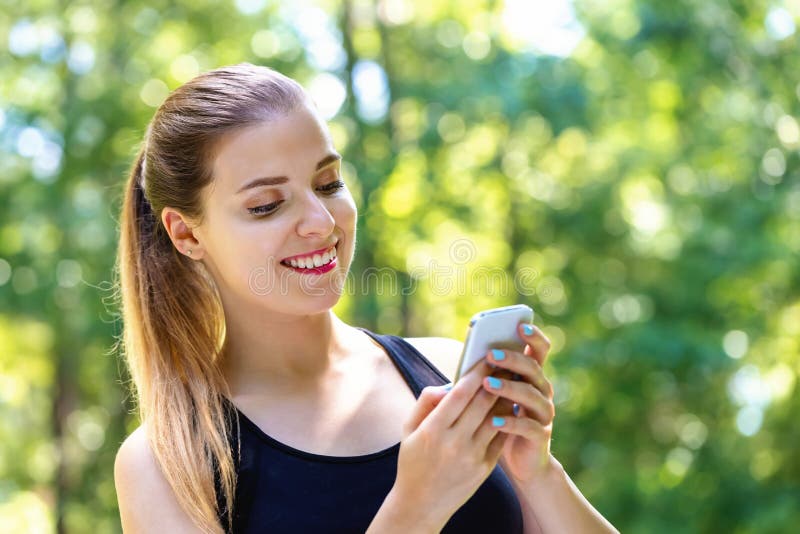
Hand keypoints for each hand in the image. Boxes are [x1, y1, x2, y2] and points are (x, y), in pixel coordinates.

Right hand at [390, 360, 509, 529]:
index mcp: (433, 429)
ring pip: (496, 418)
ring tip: (512, 380)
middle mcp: (455, 442)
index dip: (476, 372)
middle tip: (506, 362)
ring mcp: (472, 456)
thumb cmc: (413, 460)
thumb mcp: (408, 429)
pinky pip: (500, 437)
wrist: (421, 503)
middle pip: (483, 402)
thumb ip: (425, 401)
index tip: (486, 357)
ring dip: (506, 397)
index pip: (460, 393)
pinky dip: (506, 419)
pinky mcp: (485, 468)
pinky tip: (510, 405)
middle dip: (496, 379)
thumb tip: (448, 384)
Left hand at [480, 323, 554, 484]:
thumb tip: (464, 362)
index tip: (520, 326)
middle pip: (533, 368)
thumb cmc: (499, 422)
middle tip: (489, 355)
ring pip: (532, 396)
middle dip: (512, 359)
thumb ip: (484, 378)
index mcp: (532, 377)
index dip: (533, 337)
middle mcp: (542, 391)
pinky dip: (511, 422)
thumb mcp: (492, 397)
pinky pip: (529, 426)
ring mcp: (544, 414)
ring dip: (509, 387)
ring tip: (487, 384)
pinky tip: (493, 420)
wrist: (522, 463)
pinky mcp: (540, 436)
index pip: (540, 350)